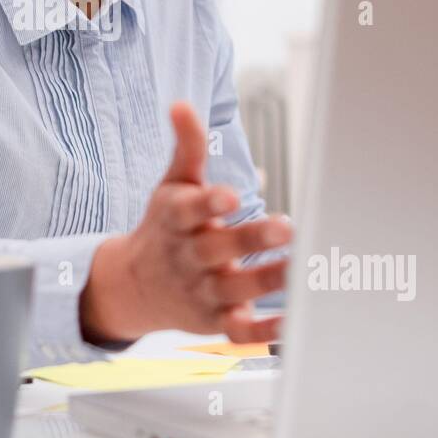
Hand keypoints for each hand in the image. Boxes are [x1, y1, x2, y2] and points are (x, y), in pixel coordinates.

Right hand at [80, 101, 290, 344]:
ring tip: (301, 268)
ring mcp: (200, 291)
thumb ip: (186, 148)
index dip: (208, 202)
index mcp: (177, 219)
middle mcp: (188, 256)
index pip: (189, 209)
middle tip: (286, 224)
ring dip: (267, 280)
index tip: (231, 194)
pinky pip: (239, 332)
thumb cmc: (166, 227)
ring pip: (234, 290)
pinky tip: (292, 321)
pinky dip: (263, 332)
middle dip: (250, 238)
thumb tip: (180, 104)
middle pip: (217, 248)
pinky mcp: (214, 321)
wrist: (135, 285)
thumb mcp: (171, 185)